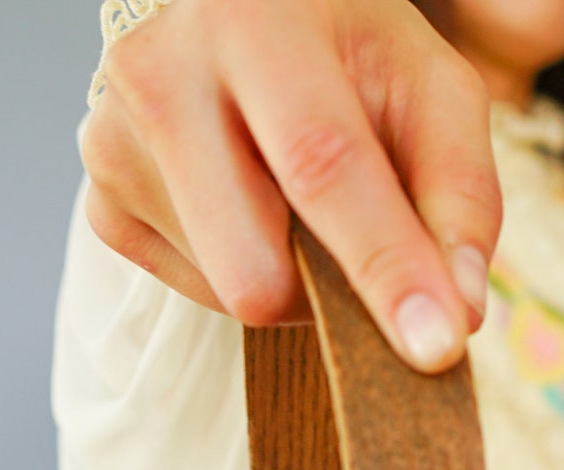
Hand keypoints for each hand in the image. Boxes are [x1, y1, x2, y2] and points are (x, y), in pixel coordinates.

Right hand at [84, 0, 500, 372]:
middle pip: (258, 272)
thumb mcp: (428, 87)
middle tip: (362, 239)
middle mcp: (161, 76)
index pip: (322, 165)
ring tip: (294, 196)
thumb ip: (460, 194)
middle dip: (333, 292)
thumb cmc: (342, 51)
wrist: (237, 19)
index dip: (384, 263)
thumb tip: (457, 312)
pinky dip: (245, 271)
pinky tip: (248, 205)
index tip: (435, 345)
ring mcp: (114, 147)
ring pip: (232, 296)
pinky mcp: (103, 206)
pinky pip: (201, 296)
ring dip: (292, 277)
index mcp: (253, 22)